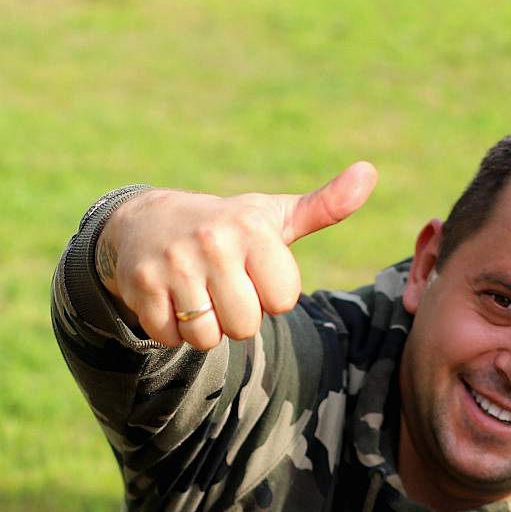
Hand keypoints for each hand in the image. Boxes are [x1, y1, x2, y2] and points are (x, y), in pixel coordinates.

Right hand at [96, 161, 378, 351]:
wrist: (146, 221)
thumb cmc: (227, 228)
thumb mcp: (274, 217)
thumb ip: (324, 207)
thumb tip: (369, 174)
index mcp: (252, 229)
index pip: (283, 299)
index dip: (271, 297)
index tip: (255, 275)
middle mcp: (213, 242)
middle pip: (245, 326)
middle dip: (237, 319)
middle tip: (223, 290)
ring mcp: (174, 264)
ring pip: (206, 337)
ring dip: (204, 328)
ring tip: (197, 294)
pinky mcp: (140, 285)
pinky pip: (169, 338)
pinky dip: (171, 329)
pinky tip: (170, 298)